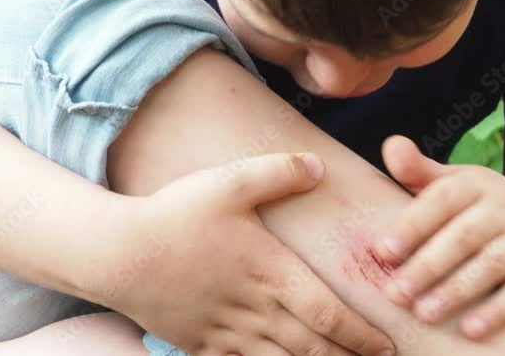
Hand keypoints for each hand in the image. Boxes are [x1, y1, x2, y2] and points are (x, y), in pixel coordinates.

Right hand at [103, 153, 395, 355]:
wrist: (118, 253)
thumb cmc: (177, 214)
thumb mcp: (231, 181)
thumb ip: (280, 172)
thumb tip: (320, 168)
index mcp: (270, 273)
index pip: (329, 314)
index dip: (361, 334)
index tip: (386, 345)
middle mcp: (255, 310)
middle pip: (313, 348)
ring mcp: (227, 333)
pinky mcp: (200, 346)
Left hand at [374, 136, 504, 339]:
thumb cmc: (484, 208)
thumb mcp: (456, 184)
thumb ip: (418, 171)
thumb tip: (391, 144)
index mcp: (475, 184)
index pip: (442, 200)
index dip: (412, 225)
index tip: (383, 251)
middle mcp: (504, 208)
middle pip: (463, 236)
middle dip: (427, 266)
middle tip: (395, 294)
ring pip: (491, 265)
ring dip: (456, 291)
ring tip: (423, 314)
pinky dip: (498, 311)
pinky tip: (470, 330)